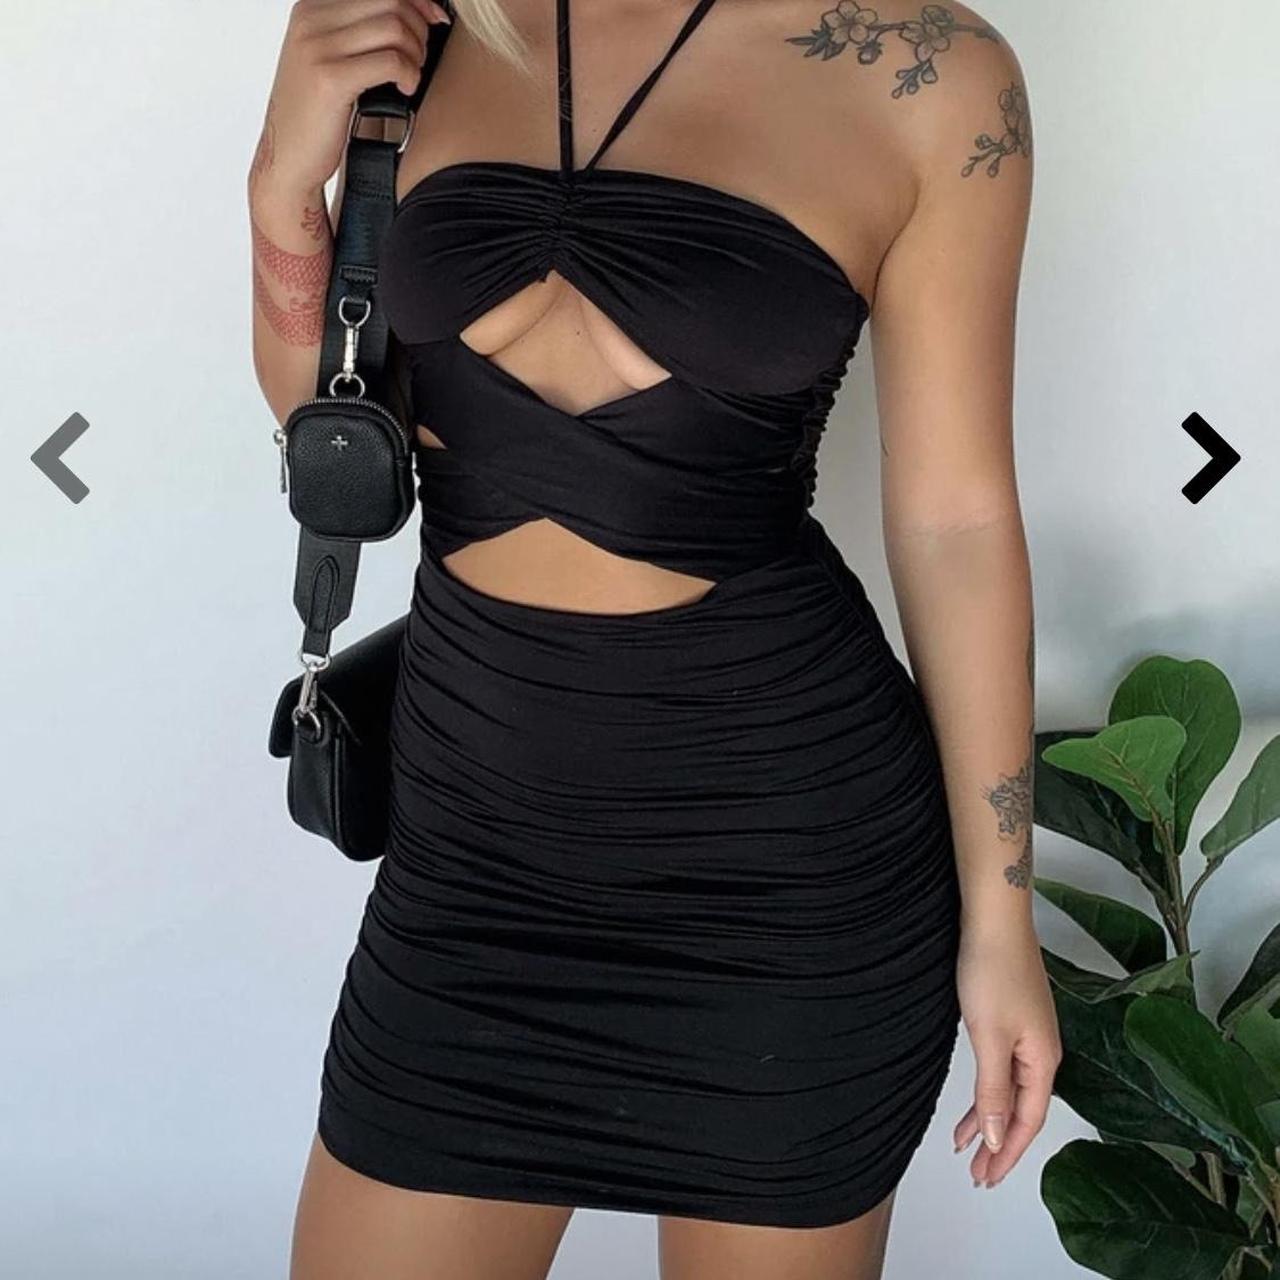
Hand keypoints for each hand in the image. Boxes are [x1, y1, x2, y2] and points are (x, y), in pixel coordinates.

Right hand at [250, 0, 452, 195]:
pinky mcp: (330, 78)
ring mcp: (317, 47)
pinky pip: (390, 61)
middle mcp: (311, 19)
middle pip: (391, 0)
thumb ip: (358, 31)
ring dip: (415, 54)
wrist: (289, 157)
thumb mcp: (329, 58)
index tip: (435, 19)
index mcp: (312, 7)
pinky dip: (409, 75)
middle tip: (419, 59)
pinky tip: (405, 90)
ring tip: (410, 77)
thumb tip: (410, 10)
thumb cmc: (317, 113)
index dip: (417, 0)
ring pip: (394, 27)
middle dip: (419, 28)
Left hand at [952, 924, 1061, 1187]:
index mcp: (1043, 1060)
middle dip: (999, 1144)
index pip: (1028, 1121)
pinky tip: (974, 1099)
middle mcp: (1042, 1051)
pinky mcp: (1014, 1018)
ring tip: (964, 1145)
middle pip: (1022, 1111)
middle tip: (976, 1174)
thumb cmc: (993, 970)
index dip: (1008, 1153)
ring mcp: (1029, 1034)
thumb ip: (994, 1090)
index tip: (987, 1178)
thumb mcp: (989, 1037)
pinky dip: (986, 1090)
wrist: (994, 918)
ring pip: (1010, 1091)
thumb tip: (999, 1137)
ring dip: (989, 1119)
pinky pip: (1002, 1068)